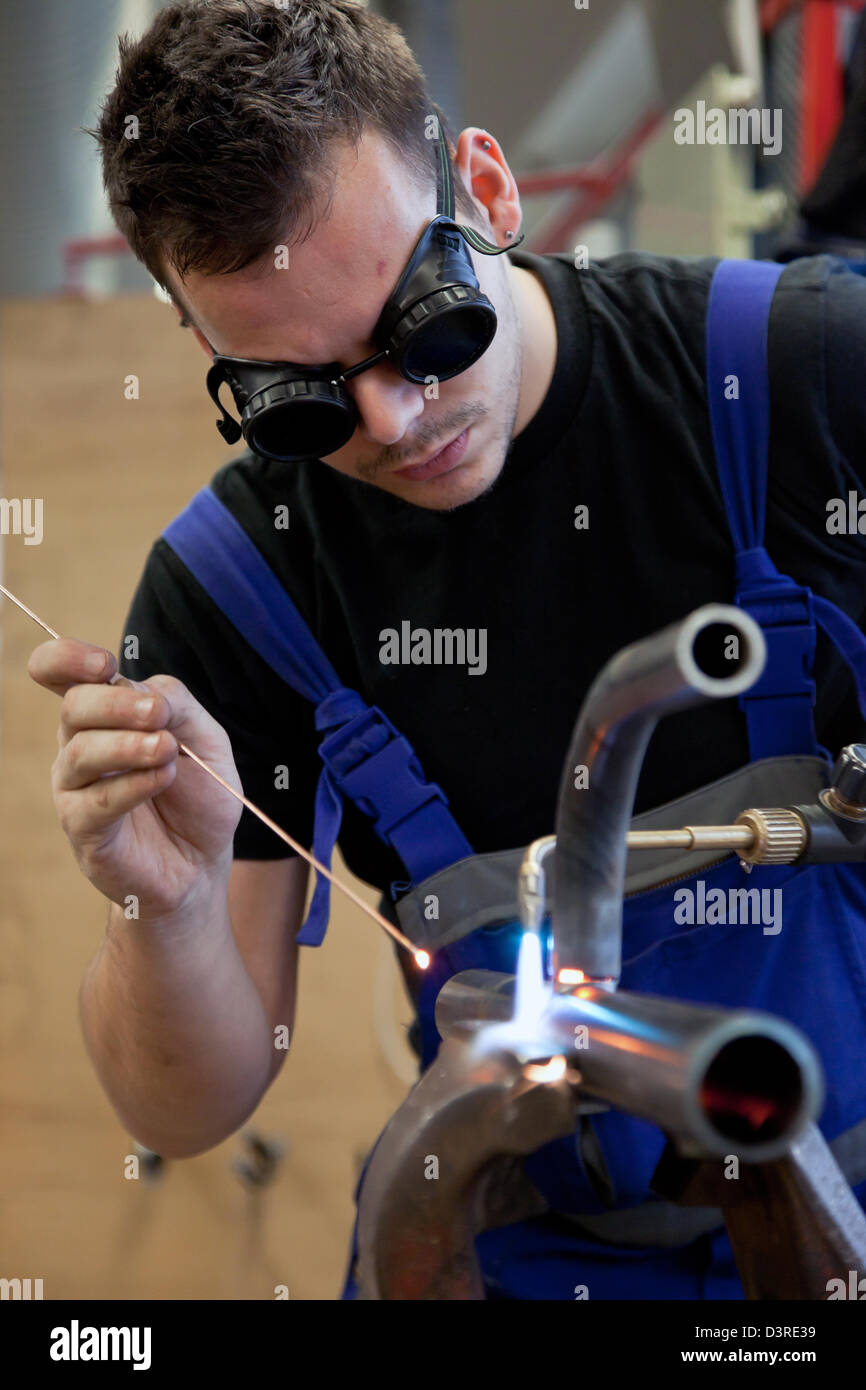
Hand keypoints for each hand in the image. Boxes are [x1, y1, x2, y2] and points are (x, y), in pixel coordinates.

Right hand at [28, 638, 242, 920]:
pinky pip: (95, 801)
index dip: (67, 659)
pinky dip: (131, 785)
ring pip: (80, 752)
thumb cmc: (199, 795)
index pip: (60, 673)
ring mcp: (76, 788)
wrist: (203, 861)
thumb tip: (141, 691)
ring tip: (167, 751)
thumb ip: (178, 705)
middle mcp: (81, 745)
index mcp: (105, 714)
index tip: (105, 664)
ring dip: (127, 745)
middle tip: (159, 714)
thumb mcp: (206, 738)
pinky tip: (162, 778)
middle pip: (75, 706)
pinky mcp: (83, 829)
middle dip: (117, 704)